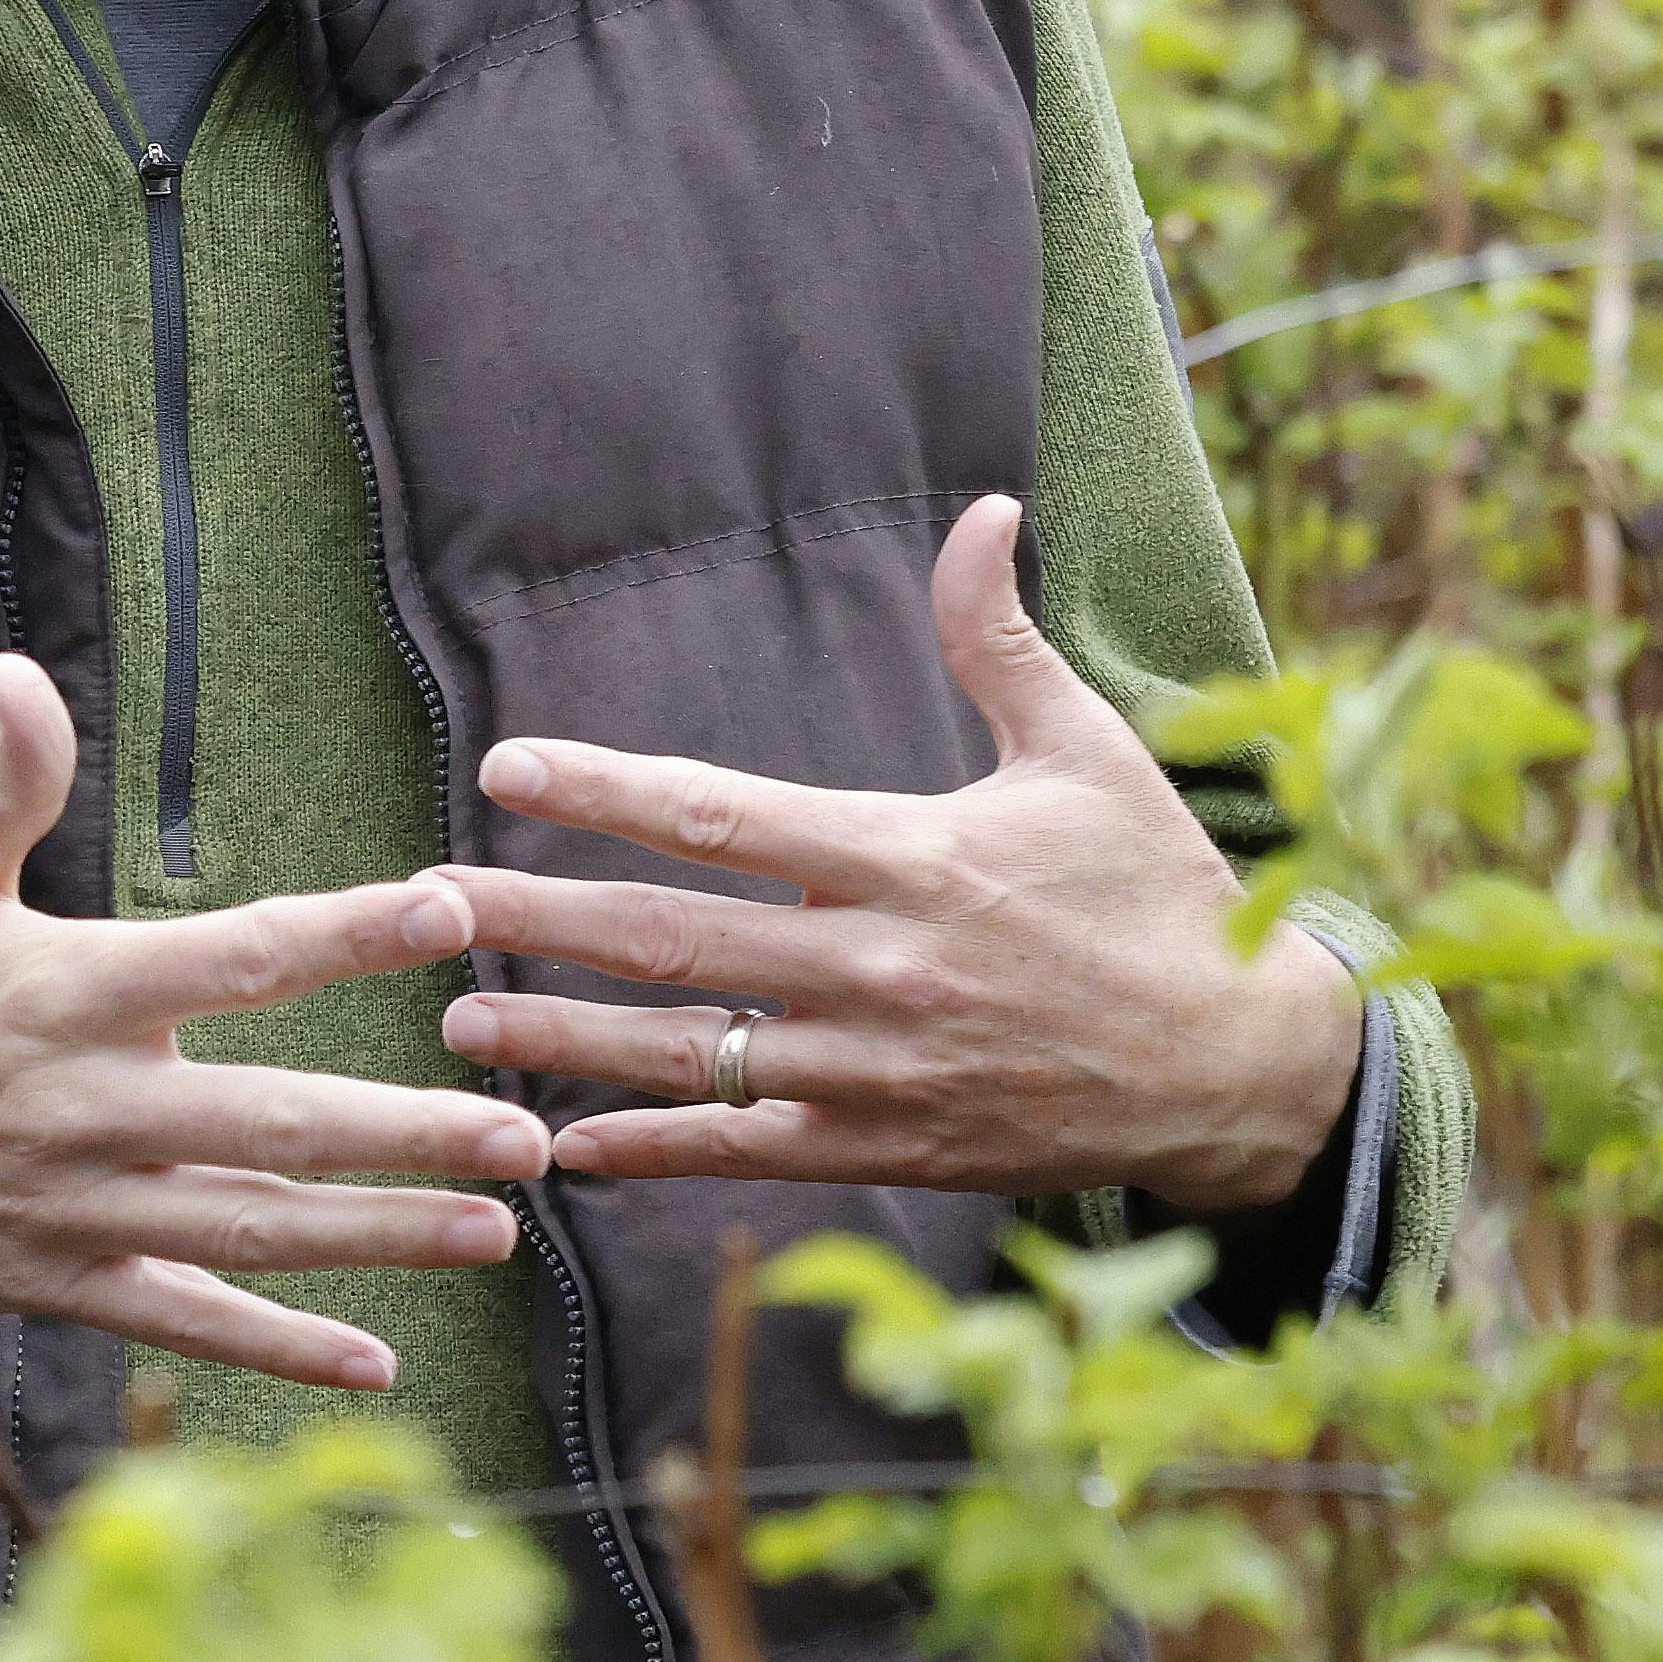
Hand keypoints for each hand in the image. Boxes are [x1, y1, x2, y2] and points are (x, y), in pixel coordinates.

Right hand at [0, 654, 545, 1396]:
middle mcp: (80, 1107)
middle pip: (272, 1120)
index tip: (450, 906)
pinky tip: (375, 1359)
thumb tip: (23, 672)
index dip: (346, 929)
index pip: (232, 954)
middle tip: (527, 1132)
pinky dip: (276, 1344)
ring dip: (379, 1235)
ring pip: (250, 1229)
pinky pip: (181, 1319)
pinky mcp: (49, 1279)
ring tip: (495, 1230)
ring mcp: (69, 1206)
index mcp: (57, 989)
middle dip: (408, 1131)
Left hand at [436, 494, 1359, 1209]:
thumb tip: (983, 510)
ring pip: (683, 1051)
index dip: (602, 789)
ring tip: (458, 1019)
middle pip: (668, 935)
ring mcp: (875, 1066)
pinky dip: (650, 1150)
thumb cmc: (1158, 897)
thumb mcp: (1090, 754)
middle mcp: (875, 965)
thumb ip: (1001, 641)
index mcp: (908, 858)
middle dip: (535, 918)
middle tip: (424, 902)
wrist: (1238, 1067)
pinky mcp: (888, 1147)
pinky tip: (565, 1146)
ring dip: (561, 1037)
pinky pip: (743, 1148)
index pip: (719, 814)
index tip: (504, 770)